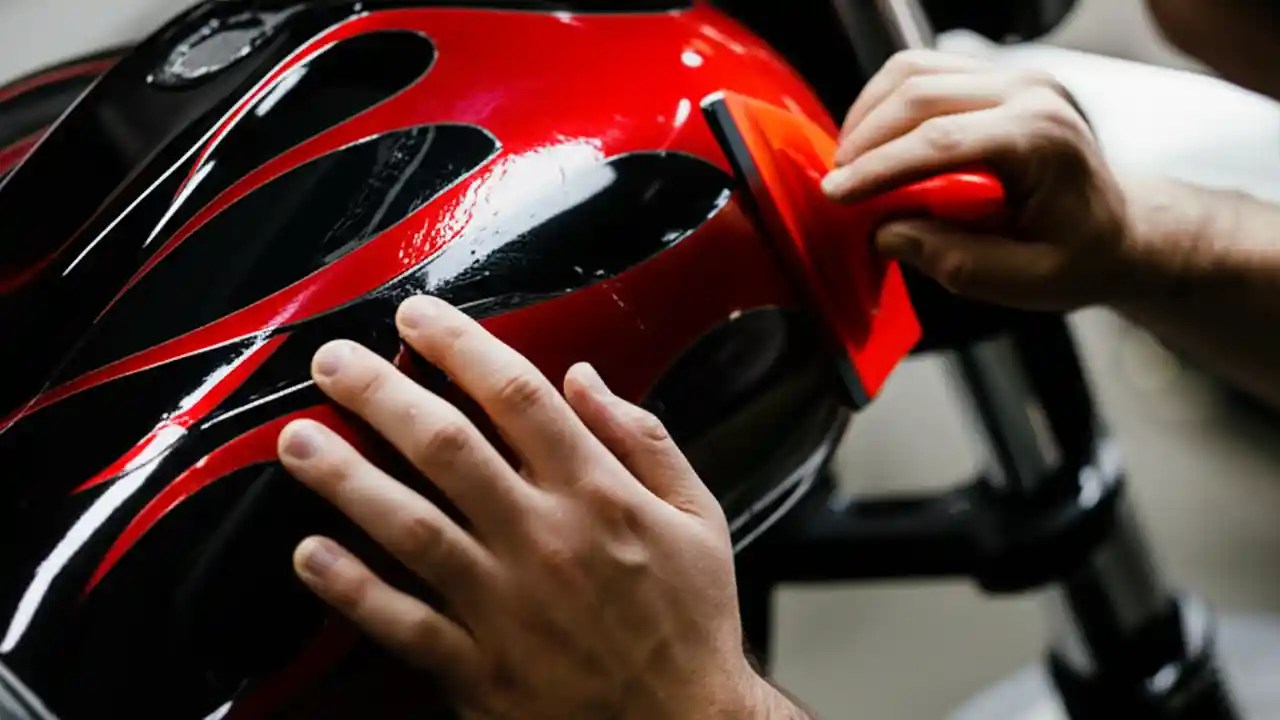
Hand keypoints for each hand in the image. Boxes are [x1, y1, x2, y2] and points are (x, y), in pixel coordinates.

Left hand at [276, 296, 799, 719]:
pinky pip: (402, 622)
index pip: (518, 396)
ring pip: (411, 526)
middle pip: (446, 447)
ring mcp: (506, 604)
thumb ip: (642, 439)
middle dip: (379, 394)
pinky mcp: (479, 667)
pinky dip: (352, 589)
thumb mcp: (697, 516)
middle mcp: (545, 538)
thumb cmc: (689, 619)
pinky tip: (309, 554)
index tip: (417, 318)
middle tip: (332, 362)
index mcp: (599, 494)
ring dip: (346, 478)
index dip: (459, 346)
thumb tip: (584, 378)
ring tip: (297, 440)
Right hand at [822, 50, 1150, 310]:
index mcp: (1042, 139)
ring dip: (869, 116)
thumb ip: (954, 260)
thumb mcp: (1024, 281)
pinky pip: (924, 72)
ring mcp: (1012, 77)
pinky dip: (885, 105)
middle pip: (919, 94)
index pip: (940, 141)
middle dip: (865, 141)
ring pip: (914, 72)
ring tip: (850, 166)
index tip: (836, 195)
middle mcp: (1029, 93)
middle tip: (836, 188)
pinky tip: (873, 143)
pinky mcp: (993, 78)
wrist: (1118, 231)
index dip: (879, 168)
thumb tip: (885, 233)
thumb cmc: (1080, 257)